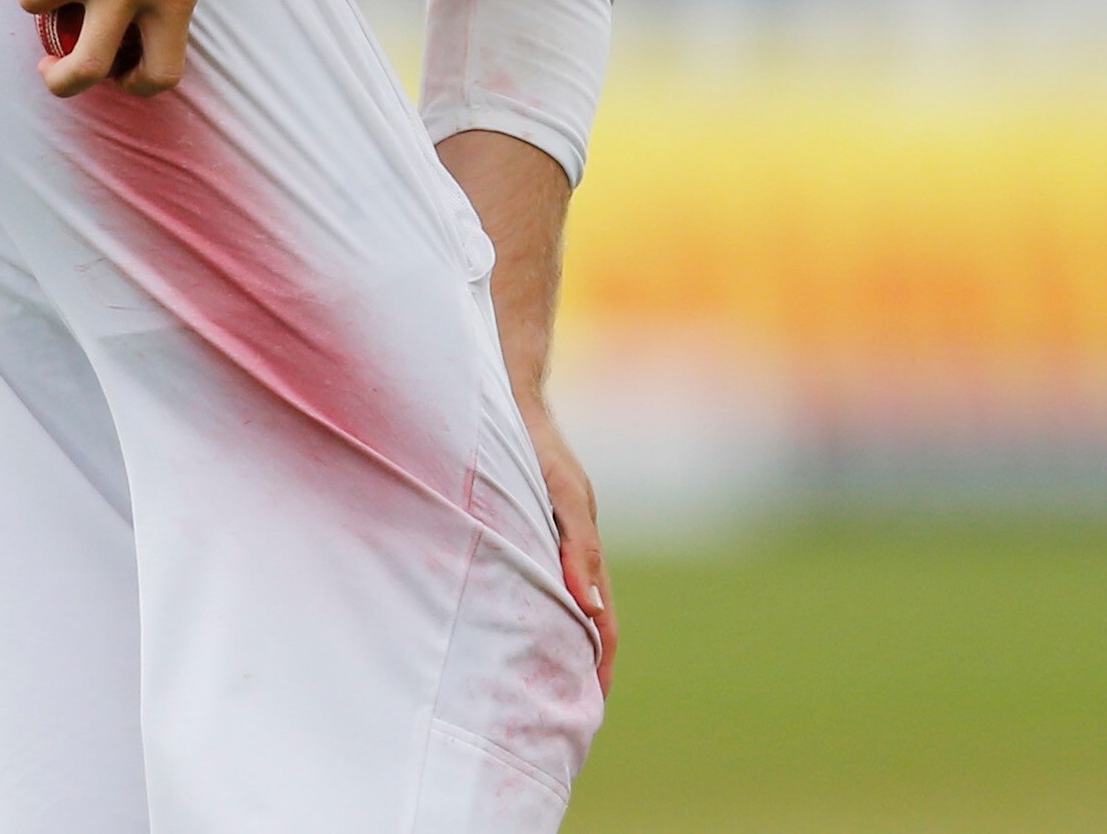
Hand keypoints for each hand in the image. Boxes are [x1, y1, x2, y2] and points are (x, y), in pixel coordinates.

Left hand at [521, 394, 615, 694]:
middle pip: (587, 619)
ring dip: (563, 642)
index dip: (599, 661)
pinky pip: (541, 584)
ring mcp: (552, 542)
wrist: (504, 395)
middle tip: (569, 711)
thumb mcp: (562, 495)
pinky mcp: (530, 533)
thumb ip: (577, 549)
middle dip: (584, 663)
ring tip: (547, 686)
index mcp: (584, 547)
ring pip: (564, 604)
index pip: (601, 620)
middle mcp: (571, 550)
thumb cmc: (532, 444)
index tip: (591, 701)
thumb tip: (590, 608)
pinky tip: (523, 630)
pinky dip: (541, 614)